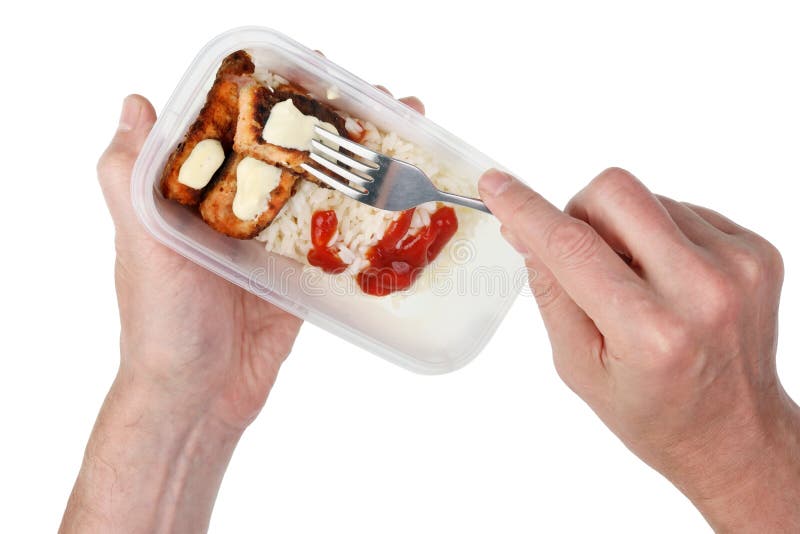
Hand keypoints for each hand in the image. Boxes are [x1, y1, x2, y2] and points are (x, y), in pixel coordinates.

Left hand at [62, 91, 424, 532]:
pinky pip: (337, 241)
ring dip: (359, 160)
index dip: (272, 93)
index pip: (239, 127)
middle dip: (331, 121)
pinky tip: (400, 198)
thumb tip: (134, 103)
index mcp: (200, 195)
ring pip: (321, 191)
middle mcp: (238, 212)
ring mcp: (274, 244)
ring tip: (401, 129)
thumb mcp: (142, 244)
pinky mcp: (302, 277)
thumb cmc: (163, 323)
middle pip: (291, 153)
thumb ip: (131, 177)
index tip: (308, 65)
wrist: (198, 397)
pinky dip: (366, 219)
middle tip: (374, 95)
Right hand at [480, 167, 799, 531]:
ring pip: (650, 198)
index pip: (572, 247)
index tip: (496, 184)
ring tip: (638, 285)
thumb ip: (550, 291)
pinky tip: (668, 282)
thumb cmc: (651, 410)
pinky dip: (661, 237)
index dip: (526, 210)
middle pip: (616, 193)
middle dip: (582, 212)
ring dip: (626, 231)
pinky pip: (684, 212)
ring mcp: (738, 267)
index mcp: (652, 332)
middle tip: (584, 256)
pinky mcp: (757, 252)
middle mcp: (704, 290)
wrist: (732, 433)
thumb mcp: (579, 365)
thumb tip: (522, 230)